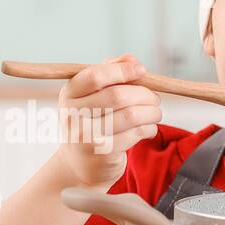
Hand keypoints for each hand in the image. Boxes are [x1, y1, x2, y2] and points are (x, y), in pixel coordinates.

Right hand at [57, 54, 161, 187]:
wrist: (78, 164)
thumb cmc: (91, 122)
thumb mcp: (93, 95)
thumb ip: (110, 73)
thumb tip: (132, 59)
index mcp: (69, 94)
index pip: (95, 76)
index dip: (122, 70)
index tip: (142, 70)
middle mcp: (72, 115)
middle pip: (118, 96)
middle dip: (144, 94)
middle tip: (155, 99)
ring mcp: (85, 136)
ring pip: (131, 116)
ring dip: (151, 112)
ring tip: (155, 113)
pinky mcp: (102, 153)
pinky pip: (135, 134)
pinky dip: (149, 129)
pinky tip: (148, 128)